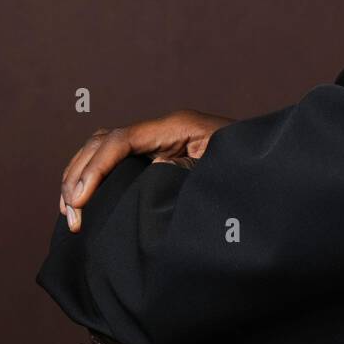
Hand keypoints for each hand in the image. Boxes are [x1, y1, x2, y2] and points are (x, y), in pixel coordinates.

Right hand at [58, 109, 233, 231]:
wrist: (274, 168)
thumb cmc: (250, 170)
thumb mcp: (222, 171)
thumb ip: (188, 171)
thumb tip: (153, 172)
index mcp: (177, 127)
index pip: (120, 140)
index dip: (95, 169)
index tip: (80, 202)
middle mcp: (163, 129)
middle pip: (102, 141)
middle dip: (79, 176)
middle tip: (71, 216)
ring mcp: (159, 141)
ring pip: (102, 149)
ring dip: (80, 177)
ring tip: (70, 215)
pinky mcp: (159, 156)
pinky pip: (116, 161)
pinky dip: (94, 178)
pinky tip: (84, 204)